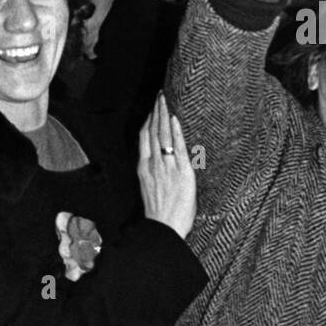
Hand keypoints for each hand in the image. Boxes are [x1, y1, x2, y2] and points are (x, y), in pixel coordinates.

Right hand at [138, 93, 196, 238]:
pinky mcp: (181, 172)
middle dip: (156, 111)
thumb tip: (157, 165)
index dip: (148, 121)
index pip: (144, 138)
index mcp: (144, 168)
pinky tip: (174, 118)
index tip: (151, 109)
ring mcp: (167, 167)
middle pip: (153, 131)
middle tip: (159, 96)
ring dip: (164, 115)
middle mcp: (153, 164)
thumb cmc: (159, 215)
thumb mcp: (150, 190)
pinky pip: (178, 147)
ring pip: (163, 135)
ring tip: (165, 100)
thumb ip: (153, 174)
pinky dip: (175, 131)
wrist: (164, 229)